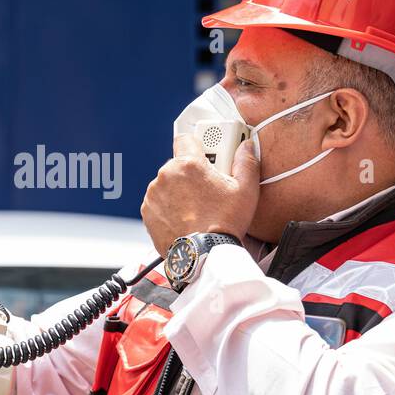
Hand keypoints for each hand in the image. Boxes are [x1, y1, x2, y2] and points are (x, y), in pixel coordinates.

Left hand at [141, 134, 258, 254]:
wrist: (203, 256)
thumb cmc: (224, 224)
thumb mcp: (245, 190)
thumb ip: (246, 162)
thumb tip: (247, 147)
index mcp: (188, 165)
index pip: (186, 138)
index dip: (198, 145)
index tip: (206, 154)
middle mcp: (166, 176)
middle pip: (179, 164)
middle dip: (192, 173)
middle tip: (209, 188)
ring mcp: (154, 195)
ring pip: (168, 184)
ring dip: (179, 190)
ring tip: (198, 208)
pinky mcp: (147, 212)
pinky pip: (159, 202)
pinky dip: (169, 207)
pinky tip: (185, 217)